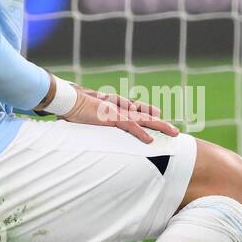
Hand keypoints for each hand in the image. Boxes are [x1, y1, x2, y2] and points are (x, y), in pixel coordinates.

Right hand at [60, 87, 179, 142]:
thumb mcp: (85, 117)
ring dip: (160, 126)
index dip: (148, 112)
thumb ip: (90, 121)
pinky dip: (141, 133)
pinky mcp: (112, 117)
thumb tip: (85, 128)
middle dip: (160, 122)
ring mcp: (117, 112)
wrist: (67, 100)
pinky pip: (130, 126)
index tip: (158, 114)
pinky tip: (150, 141)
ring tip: (174, 133)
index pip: (135, 110)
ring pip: (144, 119)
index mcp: (114, 106)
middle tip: (174, 130)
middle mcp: (119, 107)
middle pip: (145, 114)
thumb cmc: (72, 108)